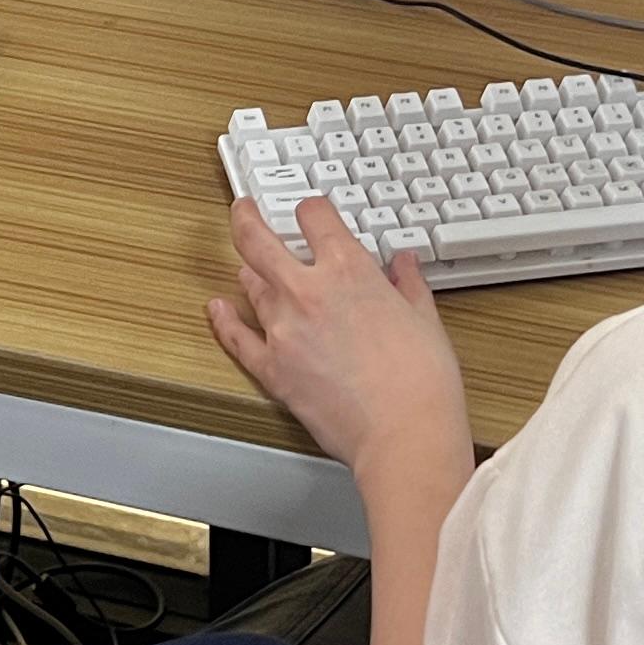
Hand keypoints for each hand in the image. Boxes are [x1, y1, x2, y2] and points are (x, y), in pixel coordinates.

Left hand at [210, 197, 471, 487]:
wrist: (404, 435)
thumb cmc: (421, 384)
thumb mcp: (425, 319)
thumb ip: (408, 285)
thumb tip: (404, 266)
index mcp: (349, 269)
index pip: (314, 215)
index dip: (311, 209)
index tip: (310, 212)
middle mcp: (307, 291)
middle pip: (256, 238)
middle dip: (246, 218)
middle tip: (244, 209)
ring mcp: (283, 329)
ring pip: (249, 284)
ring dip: (250, 272)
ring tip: (250, 267)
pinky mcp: (271, 369)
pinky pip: (236, 338)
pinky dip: (224, 321)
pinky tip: (218, 309)